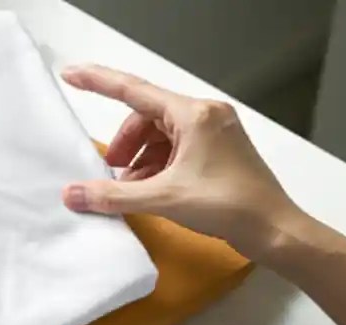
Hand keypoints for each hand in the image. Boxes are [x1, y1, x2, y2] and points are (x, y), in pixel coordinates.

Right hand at [60, 64, 300, 261]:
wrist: (273, 229)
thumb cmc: (227, 205)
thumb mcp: (163, 198)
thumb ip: (113, 195)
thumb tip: (72, 194)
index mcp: (194, 115)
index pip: (135, 91)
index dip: (98, 82)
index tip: (71, 74)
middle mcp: (206, 115)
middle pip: (147, 118)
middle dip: (125, 144)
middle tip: (110, 172)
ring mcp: (215, 132)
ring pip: (161, 135)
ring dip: (139, 158)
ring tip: (130, 187)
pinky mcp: (218, 150)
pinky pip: (176, 148)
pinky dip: (157, 165)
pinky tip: (149, 189)